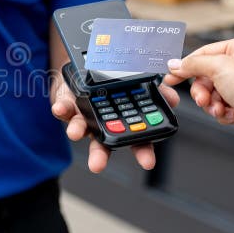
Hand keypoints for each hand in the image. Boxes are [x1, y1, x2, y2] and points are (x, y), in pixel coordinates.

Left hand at [51, 75, 179, 172]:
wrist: (88, 67)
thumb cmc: (115, 81)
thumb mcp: (141, 82)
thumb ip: (156, 90)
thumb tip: (173, 99)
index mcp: (124, 122)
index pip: (136, 141)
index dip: (143, 152)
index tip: (148, 162)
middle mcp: (103, 124)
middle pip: (102, 145)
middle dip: (100, 156)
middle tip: (98, 165)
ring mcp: (84, 116)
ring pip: (80, 128)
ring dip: (77, 131)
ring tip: (76, 133)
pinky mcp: (67, 104)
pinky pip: (63, 108)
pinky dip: (61, 109)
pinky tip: (59, 109)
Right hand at [163, 36, 233, 155]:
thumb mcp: (218, 68)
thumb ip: (193, 64)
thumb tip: (175, 64)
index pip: (203, 53)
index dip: (186, 66)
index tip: (171, 76)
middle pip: (206, 76)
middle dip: (203, 91)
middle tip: (203, 99)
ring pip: (212, 93)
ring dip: (212, 104)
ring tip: (221, 109)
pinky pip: (221, 105)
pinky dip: (223, 112)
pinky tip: (232, 114)